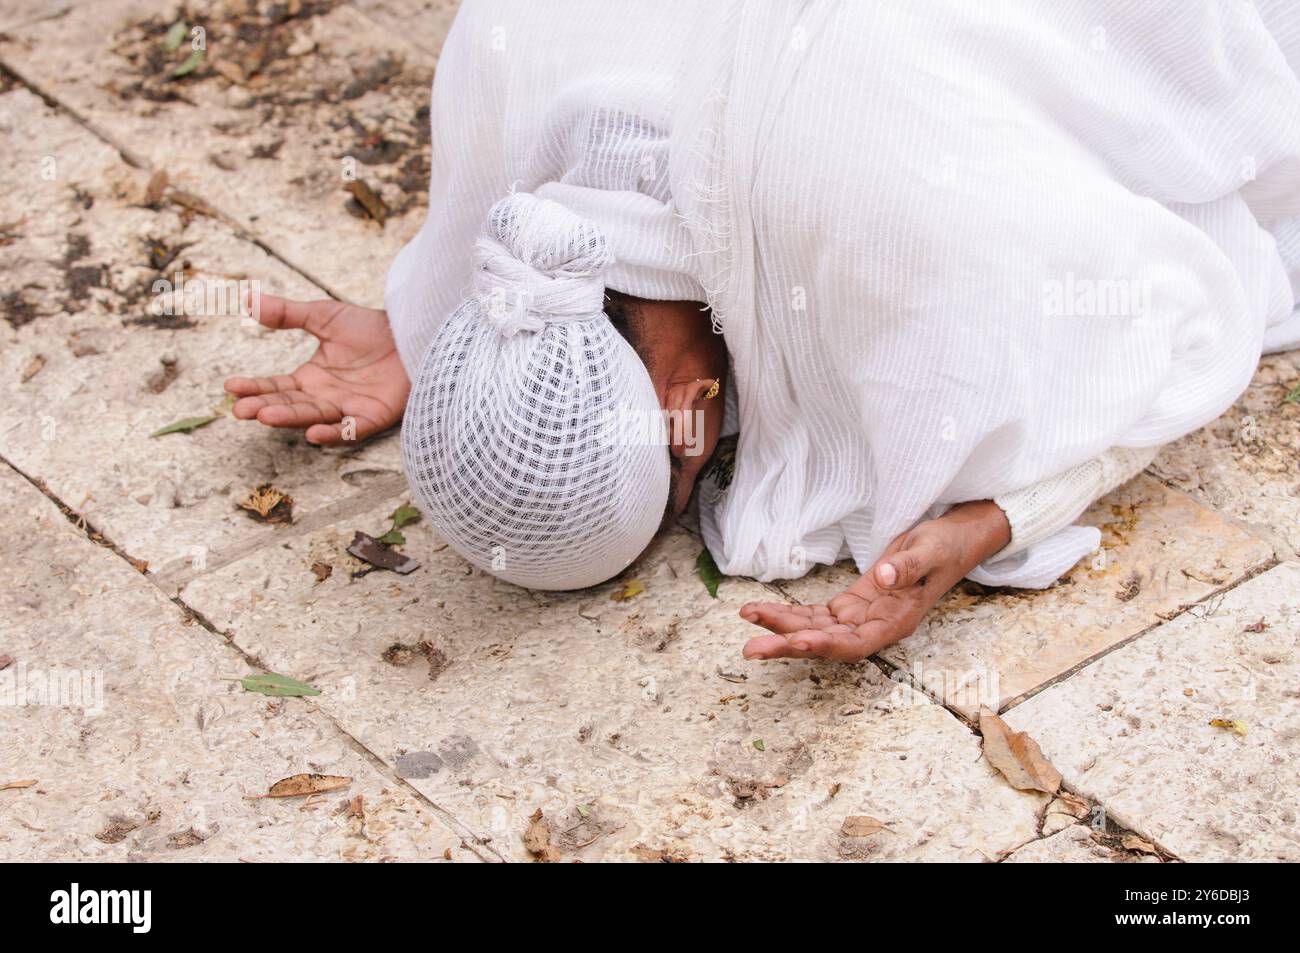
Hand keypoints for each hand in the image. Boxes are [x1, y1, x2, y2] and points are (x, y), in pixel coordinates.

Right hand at [224, 293, 409, 445]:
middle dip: (265, 407)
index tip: (230, 387)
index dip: (254, 388)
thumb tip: (247, 299)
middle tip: (240, 411)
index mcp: (312, 378)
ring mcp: (349, 409)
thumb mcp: (324, 316)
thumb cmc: (371, 327)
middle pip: (290, 405)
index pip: (276, 387)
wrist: (412, 332)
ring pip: (314, 417)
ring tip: (266, 416)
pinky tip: (313, 434)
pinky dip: (334, 433)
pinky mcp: (374, 416)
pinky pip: (351, 429)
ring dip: (290, 418)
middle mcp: (326, 398)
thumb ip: (287, 314)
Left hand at [739, 501, 1009, 661]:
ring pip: (815, 629)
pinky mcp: (853, 604)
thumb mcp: (931, 550)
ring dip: (781, 627)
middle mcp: (875, 627)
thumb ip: (907, 567)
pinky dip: (791, 613)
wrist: (955, 538)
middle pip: (825, 642)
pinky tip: (765, 611)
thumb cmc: (948, 546)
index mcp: (896, 622)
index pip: (854, 643)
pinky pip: (817, 614)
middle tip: (750, 646)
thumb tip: (883, 578)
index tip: (794, 642)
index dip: (823, 645)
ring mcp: (863, 617)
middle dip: (788, 643)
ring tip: (747, 620)